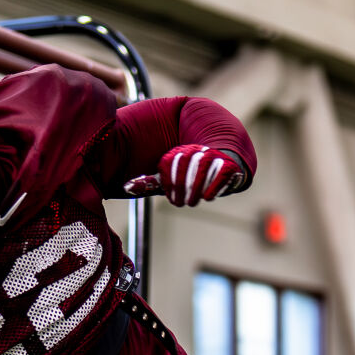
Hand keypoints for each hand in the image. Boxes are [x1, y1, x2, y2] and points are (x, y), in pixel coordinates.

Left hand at [124, 144, 246, 206]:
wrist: (221, 165)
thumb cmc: (189, 176)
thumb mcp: (168, 179)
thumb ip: (150, 183)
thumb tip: (127, 188)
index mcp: (177, 153)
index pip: (169, 167)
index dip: (169, 186)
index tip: (171, 197)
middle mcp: (194, 151)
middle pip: (184, 174)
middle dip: (182, 192)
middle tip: (182, 202)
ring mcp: (211, 157)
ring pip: (201, 176)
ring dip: (195, 192)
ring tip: (193, 200)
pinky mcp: (228, 165)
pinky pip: (220, 177)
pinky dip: (212, 189)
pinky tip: (208, 196)